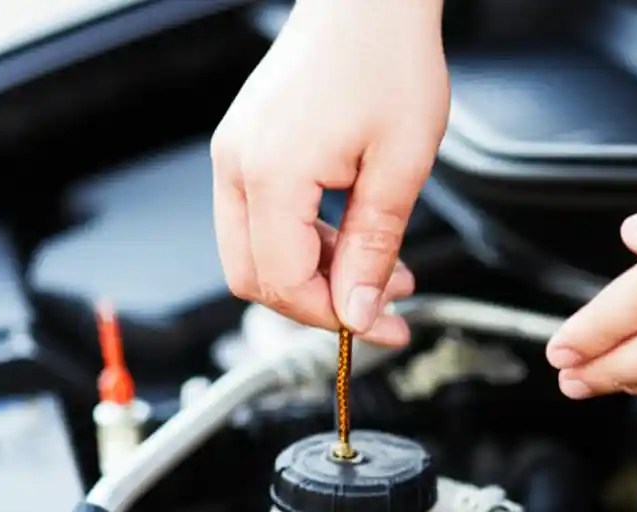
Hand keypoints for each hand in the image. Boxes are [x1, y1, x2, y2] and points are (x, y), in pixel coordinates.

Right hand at [210, 0, 448, 346]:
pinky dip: (302, 239)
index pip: (283, 282)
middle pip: (253, 277)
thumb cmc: (386, 58)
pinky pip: (260, 217)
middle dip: (316, 302)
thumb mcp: (400, 164)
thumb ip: (374, 247)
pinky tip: (352, 235)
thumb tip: (359, 312)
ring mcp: (236, 154)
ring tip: (380, 267)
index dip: (331, 317)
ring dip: (314, 273)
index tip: (379, 327)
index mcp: (271, 173)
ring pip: (255, 251)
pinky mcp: (245, 146)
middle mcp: (238, 165)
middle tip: (377, 306)